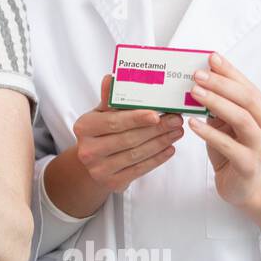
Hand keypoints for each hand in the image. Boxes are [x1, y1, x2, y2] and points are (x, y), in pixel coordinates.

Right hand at [71, 74, 183, 193]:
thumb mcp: (101, 113)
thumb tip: (111, 78)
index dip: (136, 118)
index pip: (113, 122)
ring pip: (137, 154)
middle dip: (156, 129)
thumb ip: (110, 99)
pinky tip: (169, 148)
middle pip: (128, 139)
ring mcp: (99, 169)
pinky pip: (140, 169)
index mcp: (84, 127)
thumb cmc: (101, 131)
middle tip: (176, 120)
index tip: (157, 114)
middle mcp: (88, 150)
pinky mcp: (112, 183)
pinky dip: (157, 158)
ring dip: (160, 142)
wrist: (93, 162)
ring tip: (177, 132)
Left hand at [186, 52, 260, 213]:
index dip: (230, 71)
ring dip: (216, 103)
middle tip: (197, 74)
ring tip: (194, 92)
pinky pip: (227, 145)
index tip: (211, 57)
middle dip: (221, 84)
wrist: (247, 188)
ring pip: (241, 119)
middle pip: (247, 99)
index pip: (247, 86)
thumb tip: (200, 79)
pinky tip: (192, 123)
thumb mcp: (227, 124)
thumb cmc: (234, 150)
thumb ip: (220, 104)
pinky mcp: (248, 165)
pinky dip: (209, 132)